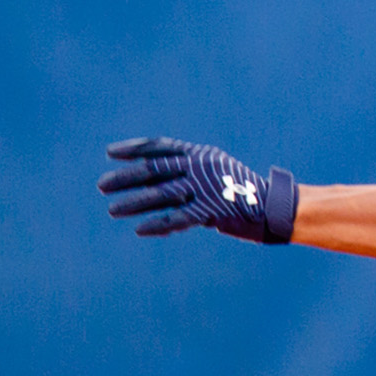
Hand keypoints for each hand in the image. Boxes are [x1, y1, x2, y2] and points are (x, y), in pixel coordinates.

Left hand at [99, 137, 296, 243]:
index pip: (160, 146)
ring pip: (161, 194)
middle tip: (102, 186)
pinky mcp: (212, 211)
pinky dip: (158, 224)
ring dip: (134, 203)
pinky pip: (178, 218)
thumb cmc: (239, 191)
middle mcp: (201, 166)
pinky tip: (140, 229)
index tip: (110, 153)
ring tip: (112, 209)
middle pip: (155, 169)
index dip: (134, 149)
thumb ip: (186, 173)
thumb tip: (148, 181)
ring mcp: (206, 188)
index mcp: (200, 153)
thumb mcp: (214, 171)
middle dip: (126, 178)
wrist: (273, 207)